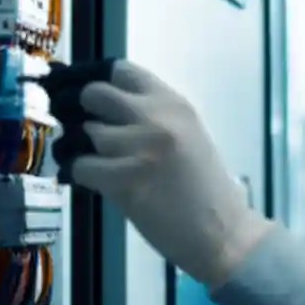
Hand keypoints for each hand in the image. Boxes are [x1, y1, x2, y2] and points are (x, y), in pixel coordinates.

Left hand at [65, 60, 271, 286]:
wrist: (225, 233)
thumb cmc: (206, 190)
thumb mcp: (187, 137)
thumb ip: (154, 118)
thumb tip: (105, 110)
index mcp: (175, 104)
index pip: (122, 71)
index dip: (101, 83)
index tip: (95, 100)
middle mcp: (157, 117)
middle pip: (95, 93)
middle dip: (84, 111)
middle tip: (88, 131)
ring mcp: (140, 147)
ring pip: (86, 134)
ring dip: (85, 150)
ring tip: (100, 166)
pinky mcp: (124, 179)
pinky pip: (80, 167)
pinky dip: (80, 175)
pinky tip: (95, 184)